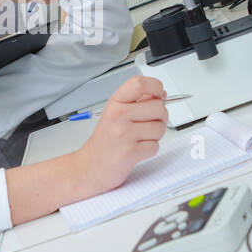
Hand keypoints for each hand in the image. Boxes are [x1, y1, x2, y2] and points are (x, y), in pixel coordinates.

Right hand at [71, 75, 167, 194]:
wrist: (90, 167)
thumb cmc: (105, 141)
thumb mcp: (116, 114)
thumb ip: (138, 102)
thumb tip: (162, 94)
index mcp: (115, 103)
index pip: (140, 83)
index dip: (156, 86)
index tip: (159, 94)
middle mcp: (118, 115)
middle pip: (158, 107)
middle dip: (160, 118)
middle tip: (148, 124)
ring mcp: (124, 134)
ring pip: (160, 128)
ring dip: (155, 136)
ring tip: (139, 139)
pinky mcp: (130, 152)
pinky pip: (155, 147)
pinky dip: (150, 150)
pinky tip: (137, 149)